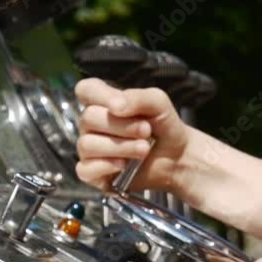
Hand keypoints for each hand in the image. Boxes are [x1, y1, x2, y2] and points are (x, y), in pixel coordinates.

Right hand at [74, 78, 191, 192]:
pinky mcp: (90, 172)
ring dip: (121, 147)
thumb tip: (116, 107)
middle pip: (88, 118)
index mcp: (102, 103)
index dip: (99, 95)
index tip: (121, 106)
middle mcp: (91, 125)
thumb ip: (138, 98)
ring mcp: (88, 149)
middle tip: (146, 132)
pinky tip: (125, 165)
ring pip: (87, 144)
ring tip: (144, 149)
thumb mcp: (158, 103)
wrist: (177, 158)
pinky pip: (85, 169)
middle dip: (122, 126)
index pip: (84, 89)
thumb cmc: (163, 127)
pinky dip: (108, 166)